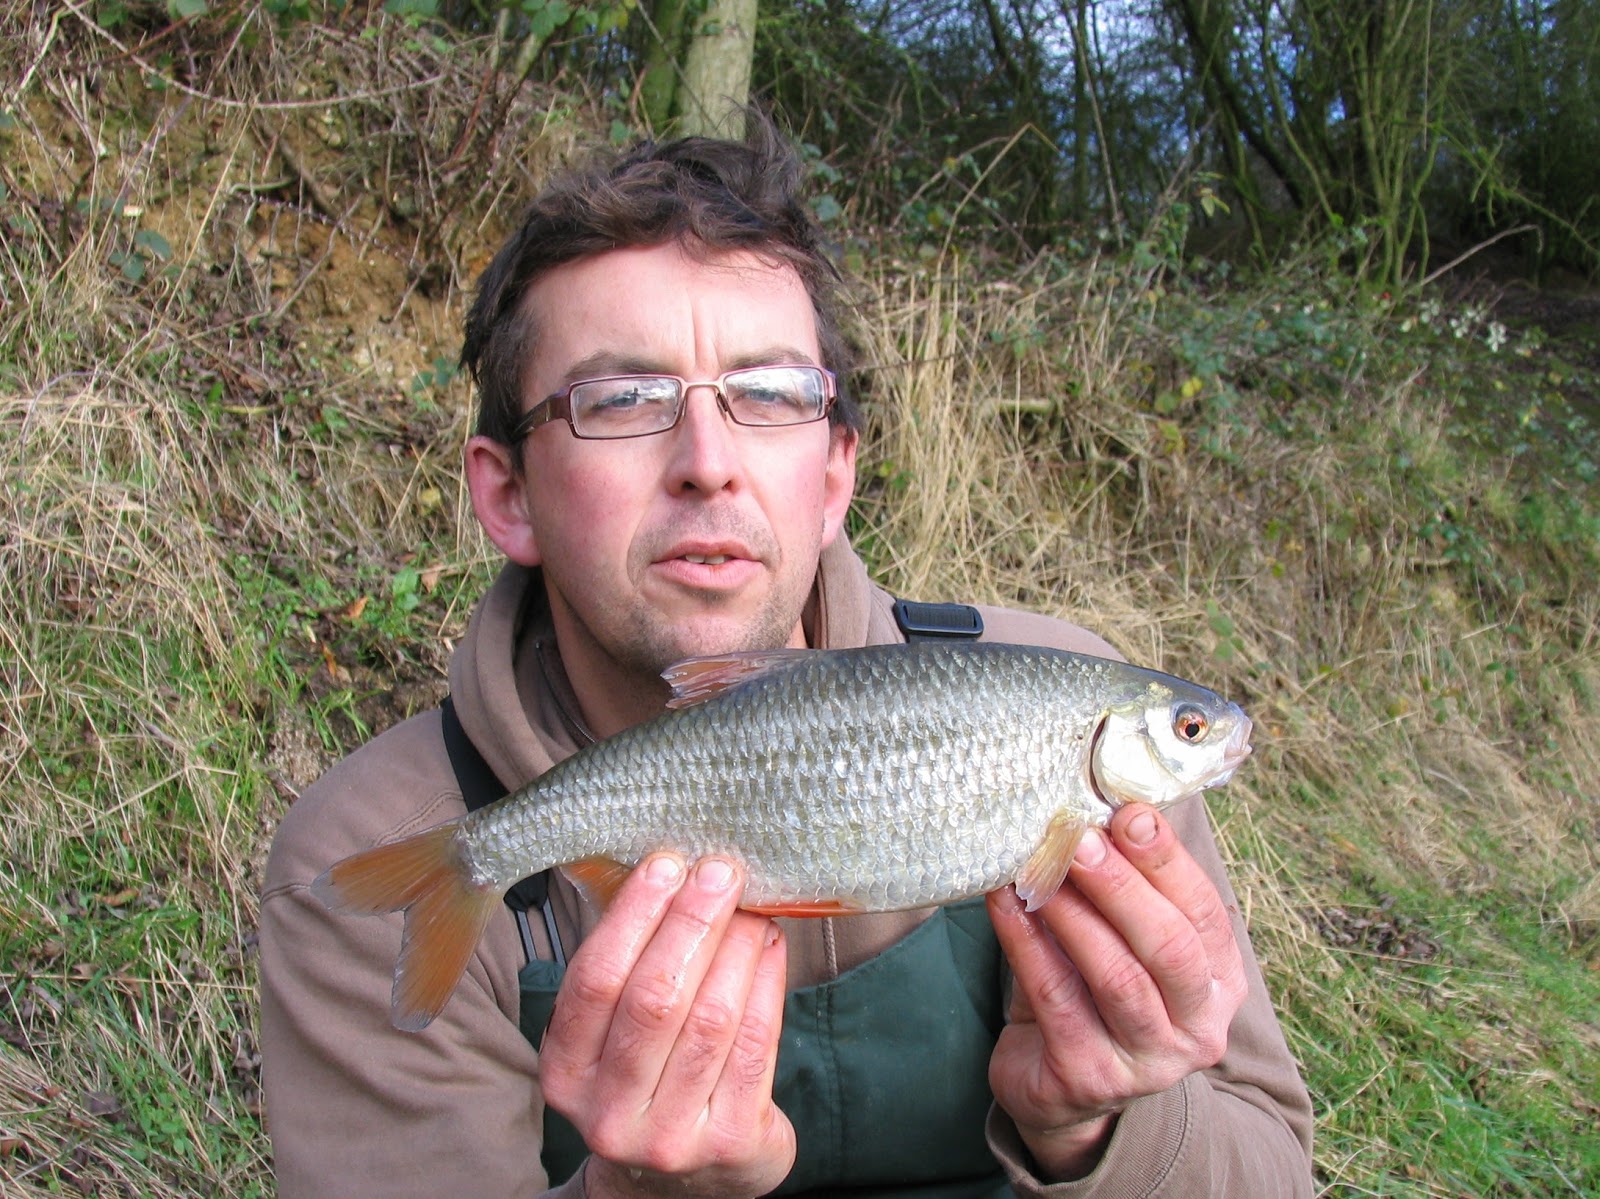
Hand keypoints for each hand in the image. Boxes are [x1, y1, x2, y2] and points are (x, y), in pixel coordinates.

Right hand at [538, 854, 794, 1198]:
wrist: (682, 1183)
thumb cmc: (646, 1080)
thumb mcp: (610, 1037)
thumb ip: (626, 968)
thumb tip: (670, 872)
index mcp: (566, 1073)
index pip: (595, 982)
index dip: (633, 916)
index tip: (666, 863)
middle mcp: (609, 1112)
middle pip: (655, 998)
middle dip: (693, 922)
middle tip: (721, 871)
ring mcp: (670, 1134)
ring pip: (712, 1018)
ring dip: (737, 947)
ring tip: (753, 905)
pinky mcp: (730, 1141)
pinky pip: (756, 1044)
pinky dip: (768, 983)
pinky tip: (771, 946)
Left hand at [986, 803, 1247, 1180]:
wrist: (1062, 1086)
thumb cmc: (1096, 993)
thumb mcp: (1126, 942)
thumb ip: (1128, 888)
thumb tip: (1100, 808)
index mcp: (1219, 983)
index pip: (1204, 915)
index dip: (1166, 862)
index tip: (1128, 814)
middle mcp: (1197, 1028)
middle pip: (1168, 949)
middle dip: (1122, 886)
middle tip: (1079, 839)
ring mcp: (1146, 1061)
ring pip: (1115, 976)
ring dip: (1072, 913)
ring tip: (1038, 868)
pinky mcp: (1088, 1076)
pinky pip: (1056, 998)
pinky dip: (1027, 944)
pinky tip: (1005, 905)